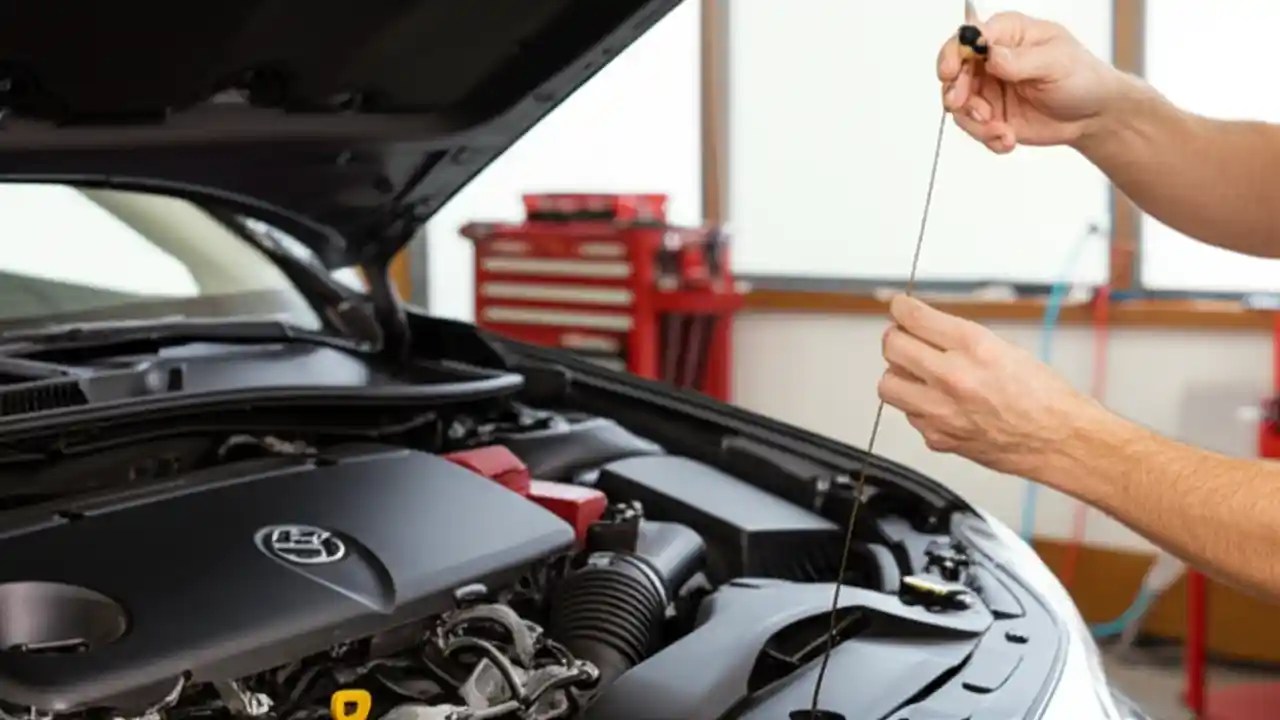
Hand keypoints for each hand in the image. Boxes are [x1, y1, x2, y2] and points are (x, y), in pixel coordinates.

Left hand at [877, 295, 1101, 477]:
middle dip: (895, 339)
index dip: (901, 309)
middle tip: (904, 340)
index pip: (914, 318)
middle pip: (891, 348)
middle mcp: (953, 377)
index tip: (899, 308)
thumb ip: (960, 339)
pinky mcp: (938, 437)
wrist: (1059, 440)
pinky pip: (909, 415)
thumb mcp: (1005, 348)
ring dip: (899, 376)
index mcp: (974, 347)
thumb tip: (925, 329)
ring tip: (917, 376)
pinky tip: (939, 405)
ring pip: (887, 385)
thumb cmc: (1044, 397)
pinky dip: (918, 407)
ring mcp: (941, 410)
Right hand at [939, 12, 1124, 152]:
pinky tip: (1008, 139)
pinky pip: (973, 128)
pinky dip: (987, 138)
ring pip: (959, 105)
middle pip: (954, 72)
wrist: (1093, 115)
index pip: (969, 36)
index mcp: (1008, 34)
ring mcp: (988, 89)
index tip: (950, 72)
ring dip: (976, 123)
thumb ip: (1021, 59)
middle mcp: (991, 60)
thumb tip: (992, 55)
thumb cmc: (1082, 78)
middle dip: (957, 94)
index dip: (954, 53)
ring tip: (1001, 131)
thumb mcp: (1057, 62)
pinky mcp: (990, 116)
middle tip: (976, 111)